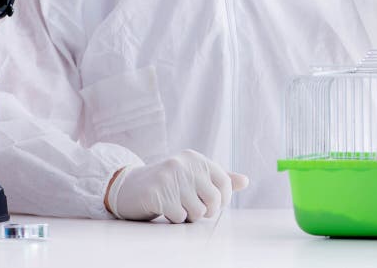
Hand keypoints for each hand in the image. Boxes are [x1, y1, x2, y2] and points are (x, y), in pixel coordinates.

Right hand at [106, 149, 248, 222]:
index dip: (223, 199)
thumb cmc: (168, 184)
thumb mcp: (193, 177)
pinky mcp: (157, 192)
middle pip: (213, 198)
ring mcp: (170, 177)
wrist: (130, 187)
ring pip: (197, 210)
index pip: (225, 181)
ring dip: (189, 216)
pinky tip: (166, 209)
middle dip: (207, 211)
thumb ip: (218, 179)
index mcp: (196, 159)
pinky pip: (179, 216)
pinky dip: (175, 218)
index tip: (213, 205)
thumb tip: (245, 181)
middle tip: (195, 210)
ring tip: (179, 207)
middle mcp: (184, 164)